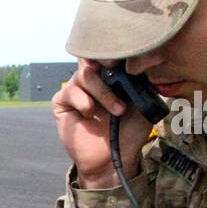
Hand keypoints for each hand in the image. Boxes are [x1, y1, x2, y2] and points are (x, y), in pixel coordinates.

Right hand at [52, 59, 151, 189]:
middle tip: (116, 66)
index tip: (129, 54)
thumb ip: (140, 80)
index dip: (117, 50)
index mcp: (112, 74)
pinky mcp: (62, 102)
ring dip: (103, 92)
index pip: (110, 53)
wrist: (114, 158)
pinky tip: (90, 115)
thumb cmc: (130, 132)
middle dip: (106, 60)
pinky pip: (70, 91)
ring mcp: (77, 89)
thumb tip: (139, 58)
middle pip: (94, 56)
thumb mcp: (143, 102)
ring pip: (85, 75)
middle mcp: (94, 78)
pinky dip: (83, 101)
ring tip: (117, 110)